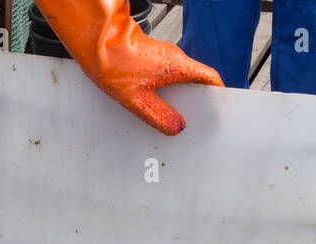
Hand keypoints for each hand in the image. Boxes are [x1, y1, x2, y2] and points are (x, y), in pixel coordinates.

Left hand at [39, 0, 222, 134]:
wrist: (97, 44)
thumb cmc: (115, 65)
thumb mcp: (138, 100)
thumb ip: (159, 116)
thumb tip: (177, 128)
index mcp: (178, 66)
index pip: (209, 78)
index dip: (217, 93)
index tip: (217, 108)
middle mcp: (175, 57)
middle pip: (195, 79)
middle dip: (197, 99)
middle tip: (194, 118)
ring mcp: (163, 55)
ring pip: (179, 77)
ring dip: (179, 94)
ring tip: (173, 114)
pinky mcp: (152, 56)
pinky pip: (165, 74)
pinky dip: (166, 88)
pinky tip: (156, 102)